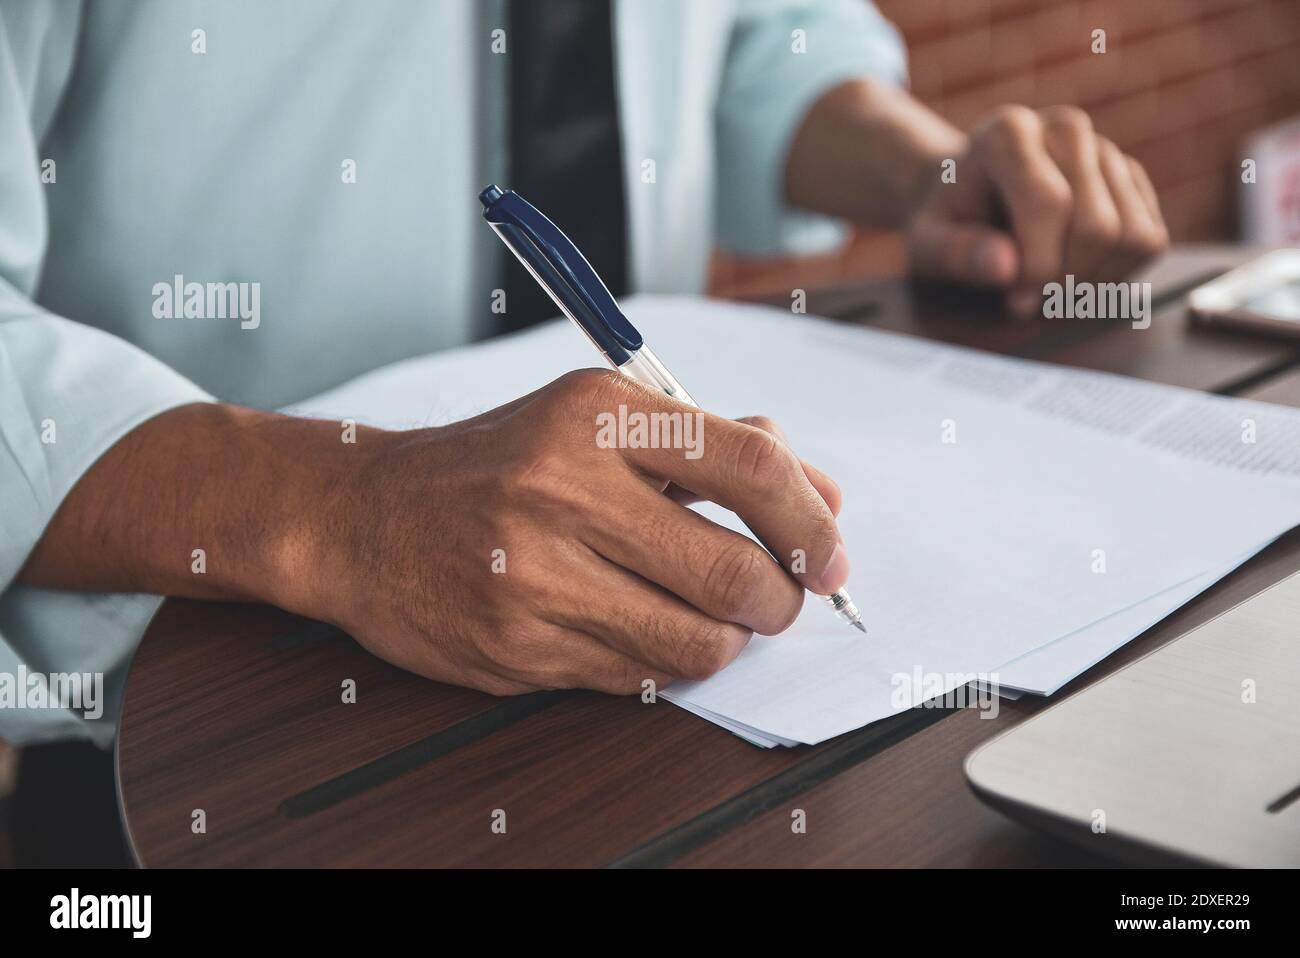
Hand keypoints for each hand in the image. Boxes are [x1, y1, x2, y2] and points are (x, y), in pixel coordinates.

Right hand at [312, 369, 848, 694]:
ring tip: (709, 615)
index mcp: (597, 416)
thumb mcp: (597, 419)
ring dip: (726, 639)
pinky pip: (639, 677)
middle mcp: (564, 490)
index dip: (812, 521)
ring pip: (697, 643)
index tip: (831, 554)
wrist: (364, 519)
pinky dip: (664, 662)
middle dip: (782, 599)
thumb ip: (715, 447)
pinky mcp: (519, 647)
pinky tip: (639, 628)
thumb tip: (823, 497)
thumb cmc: (497, 464)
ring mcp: (536, 576)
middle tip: (778, 597)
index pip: (750, 466)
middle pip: (735, 572)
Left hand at [906, 105, 1169, 316]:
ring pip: (1133, 237)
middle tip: (1032, 303)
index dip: (1038, 267)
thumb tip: (1004, 267)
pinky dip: (1117, 276)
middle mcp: (1065, 129)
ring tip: (1050, 293)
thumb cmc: (947, 225)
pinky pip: (1150, 242)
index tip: (1016, 303)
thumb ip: (955, 254)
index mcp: (1009, 132)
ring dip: (1094, 283)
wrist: (968, 202)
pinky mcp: (1133, 180)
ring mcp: (1106, 151)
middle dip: (1066, 281)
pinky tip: (1074, 280)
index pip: (1049, 204)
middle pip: (1098, 226)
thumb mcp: (927, 244)